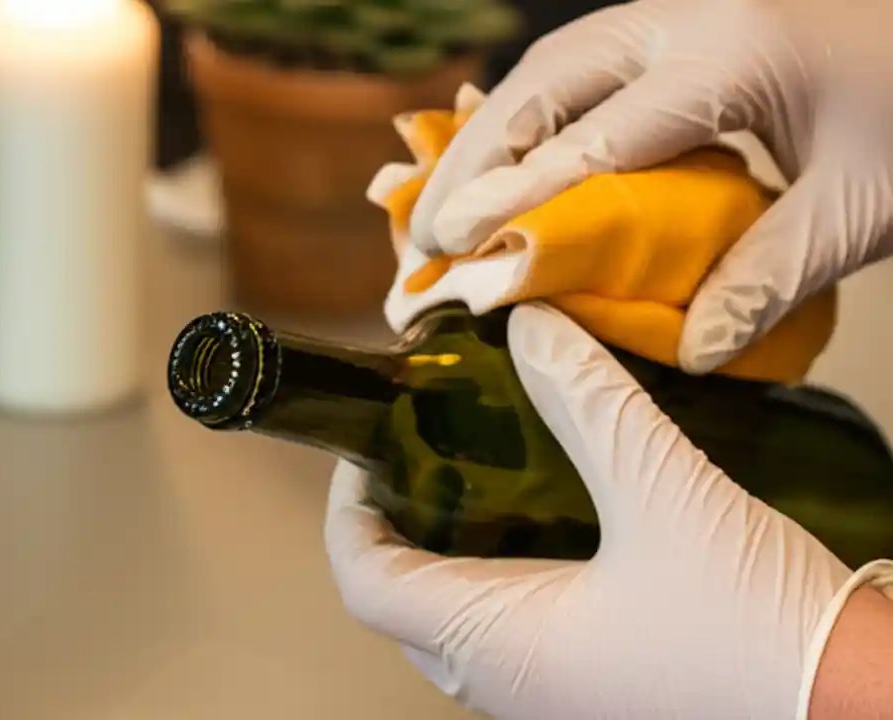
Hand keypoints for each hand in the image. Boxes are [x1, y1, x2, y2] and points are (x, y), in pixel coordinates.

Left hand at [323, 302, 858, 718]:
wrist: (864, 717)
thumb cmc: (765, 634)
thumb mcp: (668, 497)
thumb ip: (592, 407)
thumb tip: (529, 331)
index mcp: (498, 648)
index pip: (364, 581)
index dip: (347, 509)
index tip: (366, 444)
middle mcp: (508, 686)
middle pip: (403, 601)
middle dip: (396, 520)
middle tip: (422, 446)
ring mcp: (551, 699)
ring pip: (458, 621)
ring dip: (449, 548)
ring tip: (479, 468)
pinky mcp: (595, 695)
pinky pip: (513, 637)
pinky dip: (503, 575)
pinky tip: (550, 519)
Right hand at [407, 0, 892, 373]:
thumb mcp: (862, 204)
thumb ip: (770, 273)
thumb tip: (688, 350)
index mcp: (729, 56)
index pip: (594, 138)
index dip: (515, 195)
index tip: (452, 246)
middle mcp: (686, 17)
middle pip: (544, 83)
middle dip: (473, 157)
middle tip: (422, 231)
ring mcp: (679, 11)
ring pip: (551, 64)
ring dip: (489, 132)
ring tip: (441, 201)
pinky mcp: (681, 22)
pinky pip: (580, 62)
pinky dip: (528, 112)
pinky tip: (501, 155)